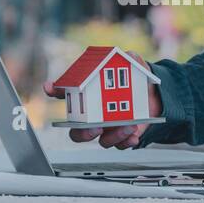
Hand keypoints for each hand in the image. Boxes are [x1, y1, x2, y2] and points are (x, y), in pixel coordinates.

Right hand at [43, 52, 162, 149]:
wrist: (153, 93)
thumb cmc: (135, 77)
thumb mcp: (131, 63)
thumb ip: (126, 58)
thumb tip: (122, 56)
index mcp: (90, 95)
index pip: (66, 94)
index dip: (54, 90)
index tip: (50, 87)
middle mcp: (94, 116)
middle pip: (77, 132)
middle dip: (84, 133)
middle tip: (96, 127)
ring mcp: (107, 128)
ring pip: (102, 141)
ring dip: (114, 136)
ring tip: (128, 126)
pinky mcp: (123, 136)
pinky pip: (121, 146)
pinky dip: (127, 142)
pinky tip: (133, 135)